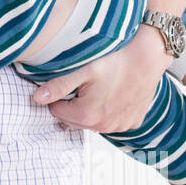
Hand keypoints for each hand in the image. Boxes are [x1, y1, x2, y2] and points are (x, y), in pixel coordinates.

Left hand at [31, 32, 170, 132]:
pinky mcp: (132, 122)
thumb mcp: (83, 70)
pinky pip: (112, 121)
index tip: (67, 83)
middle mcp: (104, 126)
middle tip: (82, 84)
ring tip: (98, 88)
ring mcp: (120, 126)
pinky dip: (108, 111)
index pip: (56, 111)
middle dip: (72, 105)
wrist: (148, 58)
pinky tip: (112, 94)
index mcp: (88, 115)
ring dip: (90, 109)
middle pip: (73, 120)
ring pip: (92, 122)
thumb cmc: (117, 60)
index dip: (57, 96)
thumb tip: (37, 98)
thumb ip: (58, 86)